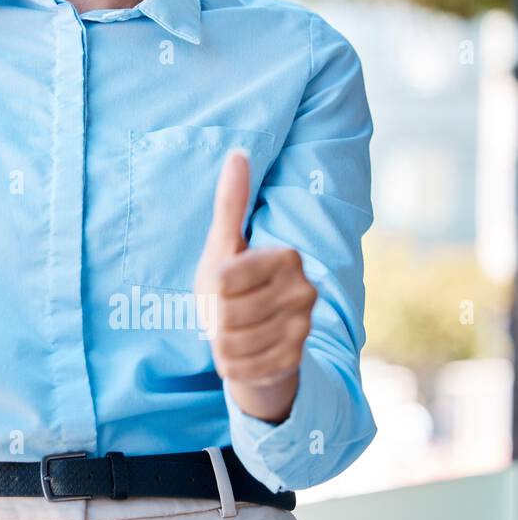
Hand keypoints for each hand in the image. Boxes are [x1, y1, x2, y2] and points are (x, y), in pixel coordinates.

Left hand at [193, 149, 315, 423]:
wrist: (253, 337)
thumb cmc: (232, 284)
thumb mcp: (224, 242)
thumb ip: (232, 201)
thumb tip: (237, 152)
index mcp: (288, 257)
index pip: (225, 280)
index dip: (213, 288)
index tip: (224, 285)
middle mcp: (306, 291)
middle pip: (228, 312)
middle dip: (215, 316)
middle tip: (226, 311)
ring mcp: (304, 329)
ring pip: (234, 342)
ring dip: (221, 340)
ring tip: (233, 331)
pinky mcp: (296, 361)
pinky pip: (242, 367)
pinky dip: (231, 363)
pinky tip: (242, 352)